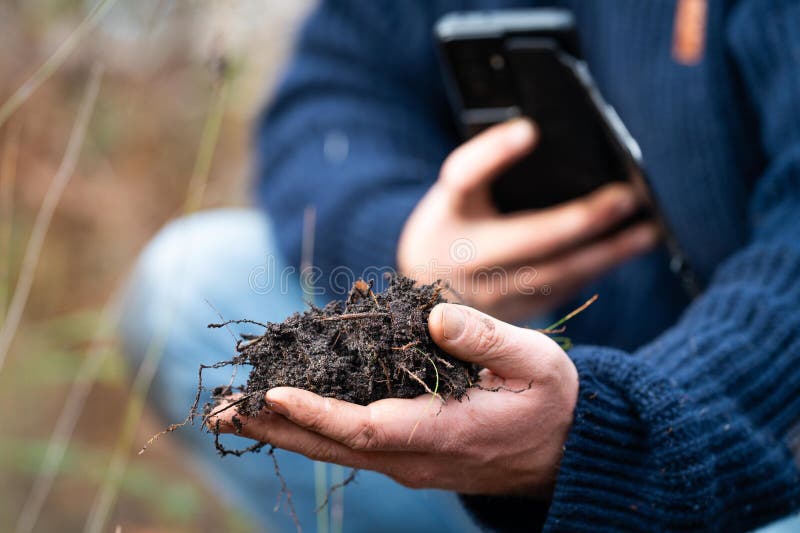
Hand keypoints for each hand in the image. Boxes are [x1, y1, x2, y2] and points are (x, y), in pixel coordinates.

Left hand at [209, 303, 578, 496]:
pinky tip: (281, 413)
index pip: (367, 428)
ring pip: (333, 450)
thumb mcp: (534, 361)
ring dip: (280, 431)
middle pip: (332, 446)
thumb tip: (432, 317)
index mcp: (445, 433)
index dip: (316, 412)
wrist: (562, 451)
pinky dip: (308, 427)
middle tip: (219, 413)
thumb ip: (487, 338)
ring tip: (231, 414)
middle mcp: (416, 456)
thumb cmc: (549, 401)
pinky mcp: (406, 454)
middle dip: (273, 429)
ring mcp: (408, 461)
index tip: (270, 395)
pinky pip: (348, 444)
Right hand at [397, 118, 656, 321]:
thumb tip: (536, 133)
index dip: (493, 154)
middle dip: (581, 220)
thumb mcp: (454, 195)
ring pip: (553, 274)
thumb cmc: (449, 228)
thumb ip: (485, 165)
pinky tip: (622, 253)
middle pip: (526, 239)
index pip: (463, 178)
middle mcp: (461, 259)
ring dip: (605, 254)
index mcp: (442, 216)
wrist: (426, 292)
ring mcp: (486, 295)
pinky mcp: (509, 320)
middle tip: (628, 197)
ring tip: (647, 232)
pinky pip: (558, 293)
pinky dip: (593, 272)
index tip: (530, 130)